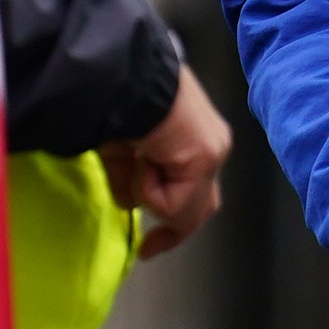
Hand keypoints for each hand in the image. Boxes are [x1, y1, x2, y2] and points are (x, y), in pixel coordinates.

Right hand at [99, 64, 229, 258]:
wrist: (126, 80)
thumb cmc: (116, 103)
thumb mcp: (118, 151)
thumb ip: (128, 180)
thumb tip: (127, 204)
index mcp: (190, 136)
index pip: (192, 188)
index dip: (171, 220)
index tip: (145, 248)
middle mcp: (209, 144)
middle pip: (201, 205)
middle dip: (175, 226)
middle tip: (148, 247)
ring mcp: (212, 152)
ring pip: (184, 206)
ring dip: (151, 194)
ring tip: (136, 157)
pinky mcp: (205, 159)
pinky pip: (174, 202)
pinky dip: (148, 188)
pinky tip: (143, 156)